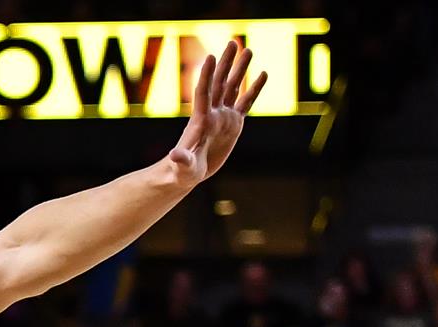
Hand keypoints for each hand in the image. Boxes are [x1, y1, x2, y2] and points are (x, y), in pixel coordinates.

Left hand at [167, 41, 266, 185]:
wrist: (187, 172)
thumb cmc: (181, 171)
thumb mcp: (182, 167)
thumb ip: (181, 160)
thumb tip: (174, 156)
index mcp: (201, 120)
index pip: (204, 93)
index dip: (207, 75)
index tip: (211, 56)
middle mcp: (213, 114)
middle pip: (220, 83)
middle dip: (226, 64)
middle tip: (233, 43)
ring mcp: (223, 117)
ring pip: (233, 88)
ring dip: (240, 69)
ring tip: (248, 49)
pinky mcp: (233, 124)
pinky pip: (246, 102)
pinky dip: (254, 89)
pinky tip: (263, 74)